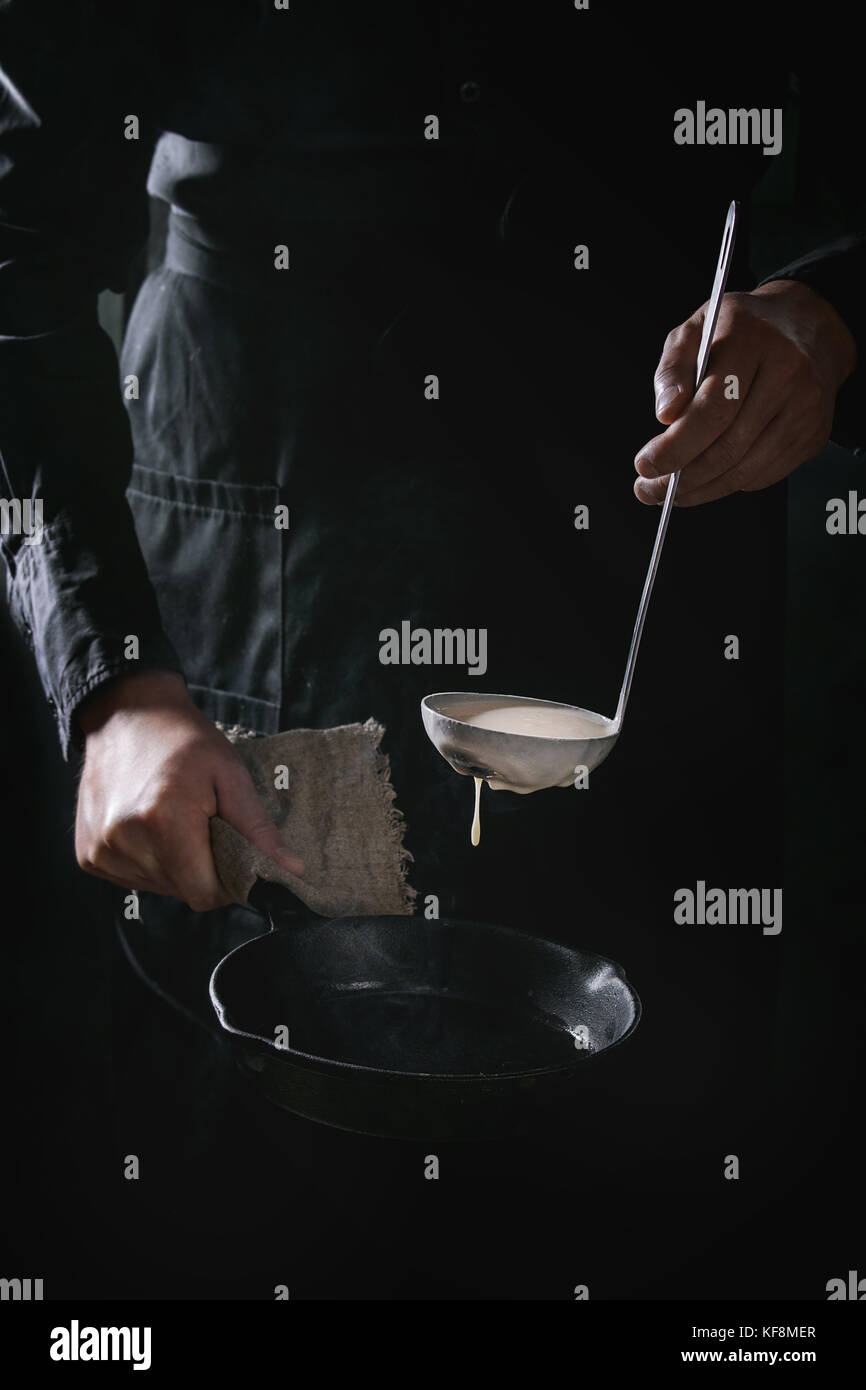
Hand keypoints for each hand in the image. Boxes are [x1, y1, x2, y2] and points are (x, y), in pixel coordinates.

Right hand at [75, 670, 304, 910]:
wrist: (127, 715)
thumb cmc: (183, 740)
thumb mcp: (230, 774)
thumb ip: (258, 829)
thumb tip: (291, 870)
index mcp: (164, 821)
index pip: (204, 894)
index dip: (225, 881)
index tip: (230, 853)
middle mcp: (126, 840)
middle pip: (183, 891)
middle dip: (201, 868)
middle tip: (202, 826)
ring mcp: (102, 850)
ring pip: (158, 886)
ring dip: (174, 864)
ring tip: (172, 820)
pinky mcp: (88, 855)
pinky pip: (133, 878)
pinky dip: (148, 860)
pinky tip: (148, 826)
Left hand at [633, 279, 856, 506]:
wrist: (810, 328)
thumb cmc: (743, 330)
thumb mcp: (696, 329)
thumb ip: (673, 369)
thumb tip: (666, 414)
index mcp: (751, 340)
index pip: (712, 409)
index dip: (675, 446)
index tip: (645, 464)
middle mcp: (787, 373)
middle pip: (727, 447)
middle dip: (681, 477)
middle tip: (649, 487)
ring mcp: (806, 408)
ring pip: (744, 470)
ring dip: (701, 489)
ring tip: (671, 491)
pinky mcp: (814, 435)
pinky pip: (763, 475)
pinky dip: (728, 484)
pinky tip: (707, 478)